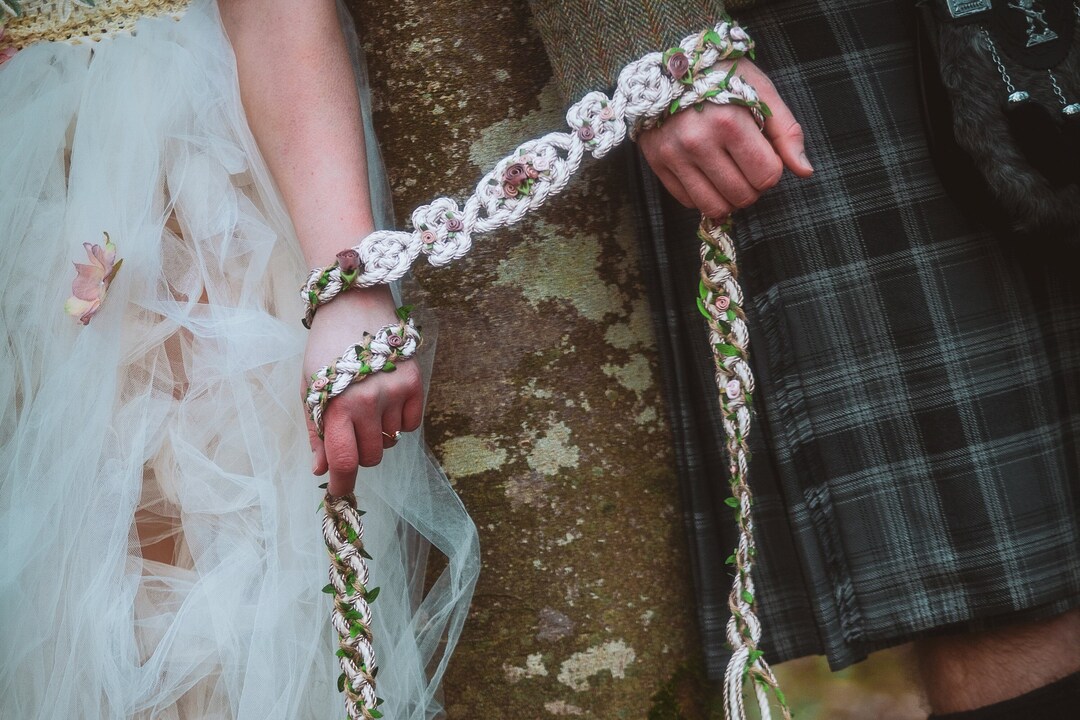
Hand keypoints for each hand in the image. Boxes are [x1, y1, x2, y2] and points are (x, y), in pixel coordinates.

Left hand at [303, 285, 424, 495]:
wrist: (353, 306)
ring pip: (391, 441)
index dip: (342, 484)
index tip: (340, 495)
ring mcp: (394, 392)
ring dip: (379, 435)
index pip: (344, 461)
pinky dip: (399, 421)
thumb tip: (320, 470)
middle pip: (372, 456)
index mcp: (336, 406)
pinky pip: (411, 424)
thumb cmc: (325, 350)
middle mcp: (368, 402)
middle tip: (351, 431)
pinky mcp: (414, 382)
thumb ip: (316, 432)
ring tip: (367, 408)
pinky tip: (386, 400)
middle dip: (360, 453)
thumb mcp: (311, 390)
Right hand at [638, 58, 811, 217]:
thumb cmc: (721, 78)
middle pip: (742, 196)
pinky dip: (704, 195)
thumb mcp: (760, 92)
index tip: (764, 154)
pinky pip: (689, 201)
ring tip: (729, 175)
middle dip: (753, 187)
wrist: (666, 69)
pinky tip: (707, 174)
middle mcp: (698, 142)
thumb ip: (786, 132)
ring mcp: (674, 156)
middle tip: (746, 165)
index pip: (766, 175)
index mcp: (729, 122)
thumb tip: (805, 172)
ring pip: (715, 207)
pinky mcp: (658, 164)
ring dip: (730, 198)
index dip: (772, 170)